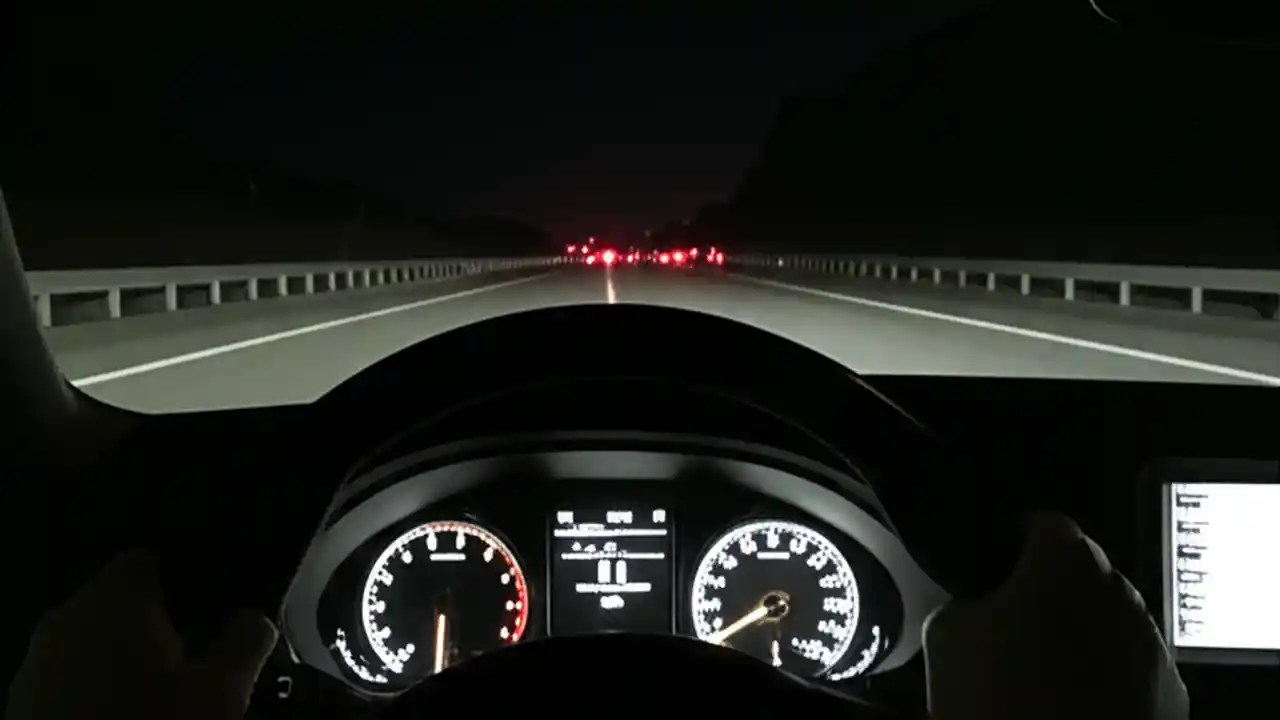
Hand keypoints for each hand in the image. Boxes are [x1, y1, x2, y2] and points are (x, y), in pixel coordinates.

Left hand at [5, 550, 276, 719]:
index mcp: (115, 600)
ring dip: (124, 665)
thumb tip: (252, 618)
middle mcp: (67, 618)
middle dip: (158, 632)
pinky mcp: (22, 702)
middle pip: (123, 606)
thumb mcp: (220, 693)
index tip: (210, 623)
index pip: (149, 561)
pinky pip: (69, 679)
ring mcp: (36, 662)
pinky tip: (122, 717)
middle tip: (192, 673)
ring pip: (94, 645)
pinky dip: (95, 693)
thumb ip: (244, 643)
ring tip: (159, 704)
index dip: (185, 585)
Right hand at [922, 513, 1188, 719]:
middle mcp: (1121, 590)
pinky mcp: (1171, 692)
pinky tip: (1079, 699)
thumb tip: (987, 598)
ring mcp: (1152, 642)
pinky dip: (1112, 673)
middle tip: (1019, 626)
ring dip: (1086, 629)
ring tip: (1049, 670)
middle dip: (1056, 589)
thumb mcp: (946, 633)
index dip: (1018, 544)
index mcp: (1065, 562)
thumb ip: (970, 596)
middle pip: (1086, 570)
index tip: (999, 571)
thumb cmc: (991, 695)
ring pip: (1114, 616)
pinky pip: (1135, 664)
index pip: (1045, 525)